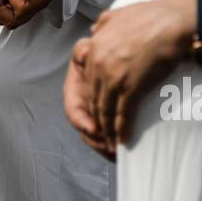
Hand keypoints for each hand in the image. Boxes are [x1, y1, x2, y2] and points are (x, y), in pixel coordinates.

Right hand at [63, 39, 112, 159]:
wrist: (127, 53)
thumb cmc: (106, 51)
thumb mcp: (92, 47)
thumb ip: (83, 50)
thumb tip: (83, 55)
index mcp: (76, 90)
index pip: (73, 110)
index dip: (81, 122)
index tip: (92, 129)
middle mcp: (85, 105)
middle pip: (86, 130)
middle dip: (97, 141)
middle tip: (111, 147)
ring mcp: (97, 115)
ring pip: (97, 139)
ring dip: (105, 147)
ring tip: (118, 153)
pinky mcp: (112, 122)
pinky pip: (109, 138)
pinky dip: (114, 146)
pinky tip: (121, 153)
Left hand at [66, 0, 194, 153]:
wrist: (175, 22)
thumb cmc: (154, 15)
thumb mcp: (119, 13)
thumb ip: (102, 24)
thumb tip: (94, 31)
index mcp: (96, 46)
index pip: (89, 80)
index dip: (93, 97)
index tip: (97, 109)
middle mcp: (99, 63)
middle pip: (94, 97)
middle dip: (97, 116)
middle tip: (100, 131)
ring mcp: (113, 76)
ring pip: (105, 109)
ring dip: (106, 128)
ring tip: (109, 142)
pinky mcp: (131, 88)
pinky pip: (122, 114)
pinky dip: (121, 130)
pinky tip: (122, 141)